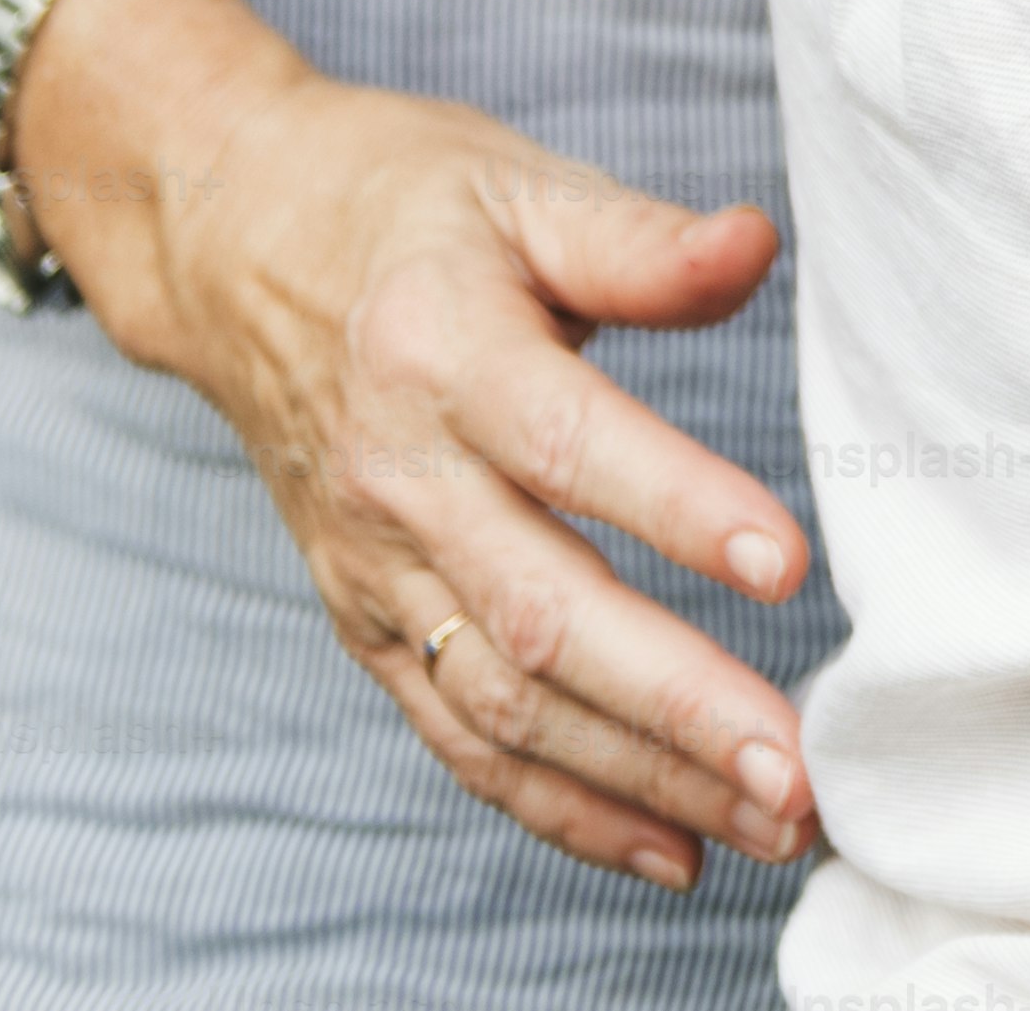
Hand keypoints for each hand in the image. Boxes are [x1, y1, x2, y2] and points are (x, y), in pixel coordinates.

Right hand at [30, 0, 818, 890]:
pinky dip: (561, 806)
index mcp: (443, 355)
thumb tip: (756, 245)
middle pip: (541, 614)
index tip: (787, 563)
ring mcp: (375, 568)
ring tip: (776, 823)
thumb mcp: (521, 183)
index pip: (569, 447)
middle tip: (799, 767)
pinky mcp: (368, 621)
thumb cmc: (404, 206)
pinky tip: (673, 846)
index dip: (677, 507)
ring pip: (509, 703)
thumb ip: (639, 239)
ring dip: (643, 779)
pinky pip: (462, 735)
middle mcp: (400, 482)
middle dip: (676, 706)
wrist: (230, 246)